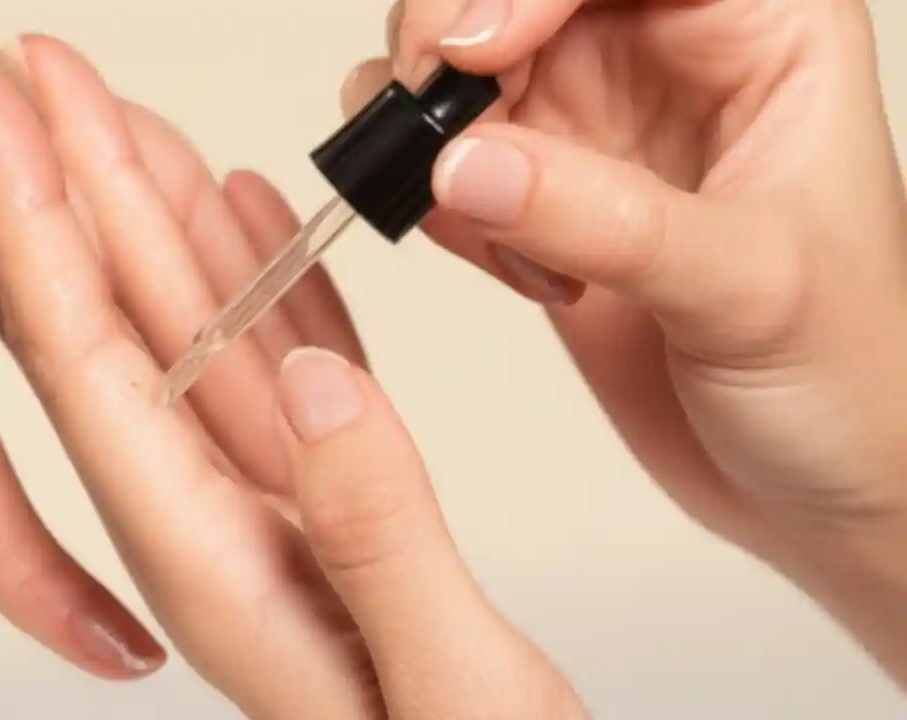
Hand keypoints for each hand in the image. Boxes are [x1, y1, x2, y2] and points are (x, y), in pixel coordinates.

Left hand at [0, 7, 587, 713]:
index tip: (5, 105)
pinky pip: (282, 364)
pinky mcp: (336, 490)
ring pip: (196, 330)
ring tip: (126, 106)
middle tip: (40, 63)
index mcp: (216, 568)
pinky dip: (265, 279)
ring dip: (154, 214)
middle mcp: (219, 523)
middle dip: (70, 183)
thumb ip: (374, 532)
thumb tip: (316, 383)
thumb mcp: (448, 684)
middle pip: (119, 327)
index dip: (40, 223)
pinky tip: (252, 212)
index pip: (92, 368)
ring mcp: (274, 501)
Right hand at [354, 0, 906, 680]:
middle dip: (449, 42)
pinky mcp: (537, 201)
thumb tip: (462, 165)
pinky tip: (514, 272)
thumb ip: (606, 220)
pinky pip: (440, 162)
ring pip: (455, 68)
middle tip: (428, 127)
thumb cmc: (853, 375)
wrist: (818, 482)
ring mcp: (589, 129)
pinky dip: (431, 205)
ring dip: (427, 131)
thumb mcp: (750, 288)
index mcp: (757, 26)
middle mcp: (662, 58)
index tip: (471, 52)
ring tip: (488, 223)